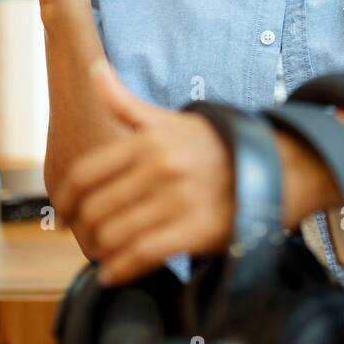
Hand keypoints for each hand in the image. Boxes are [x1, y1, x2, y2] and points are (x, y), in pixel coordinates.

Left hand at [53, 61, 235, 283]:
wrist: (278, 167)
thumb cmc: (216, 146)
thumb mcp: (171, 120)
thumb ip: (126, 103)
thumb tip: (94, 68)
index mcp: (148, 141)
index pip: (84, 174)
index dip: (65, 201)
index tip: (65, 216)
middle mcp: (160, 168)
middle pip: (95, 209)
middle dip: (85, 231)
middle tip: (89, 240)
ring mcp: (179, 200)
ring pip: (115, 235)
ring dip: (103, 252)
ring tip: (106, 257)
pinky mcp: (196, 230)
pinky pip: (143, 255)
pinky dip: (121, 270)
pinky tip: (115, 274)